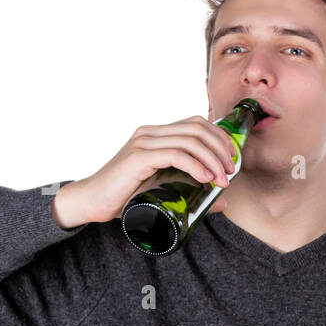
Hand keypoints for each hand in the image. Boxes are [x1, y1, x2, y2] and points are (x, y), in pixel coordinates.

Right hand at [51, 116, 240, 228]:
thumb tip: (222, 201)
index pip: (197, 124)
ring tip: (222, 180)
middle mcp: (150, 133)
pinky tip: (206, 178)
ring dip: (213, 159)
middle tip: (231, 171)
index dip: (219, 137)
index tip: (232, 159)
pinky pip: (175, 155)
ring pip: (190, 141)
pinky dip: (195, 166)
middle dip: (221, 148)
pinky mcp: (138, 158)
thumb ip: (191, 191)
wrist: (92, 202)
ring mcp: (143, 143)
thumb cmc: (126, 196)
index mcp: (157, 135)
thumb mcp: (165, 189)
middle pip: (198, 129)